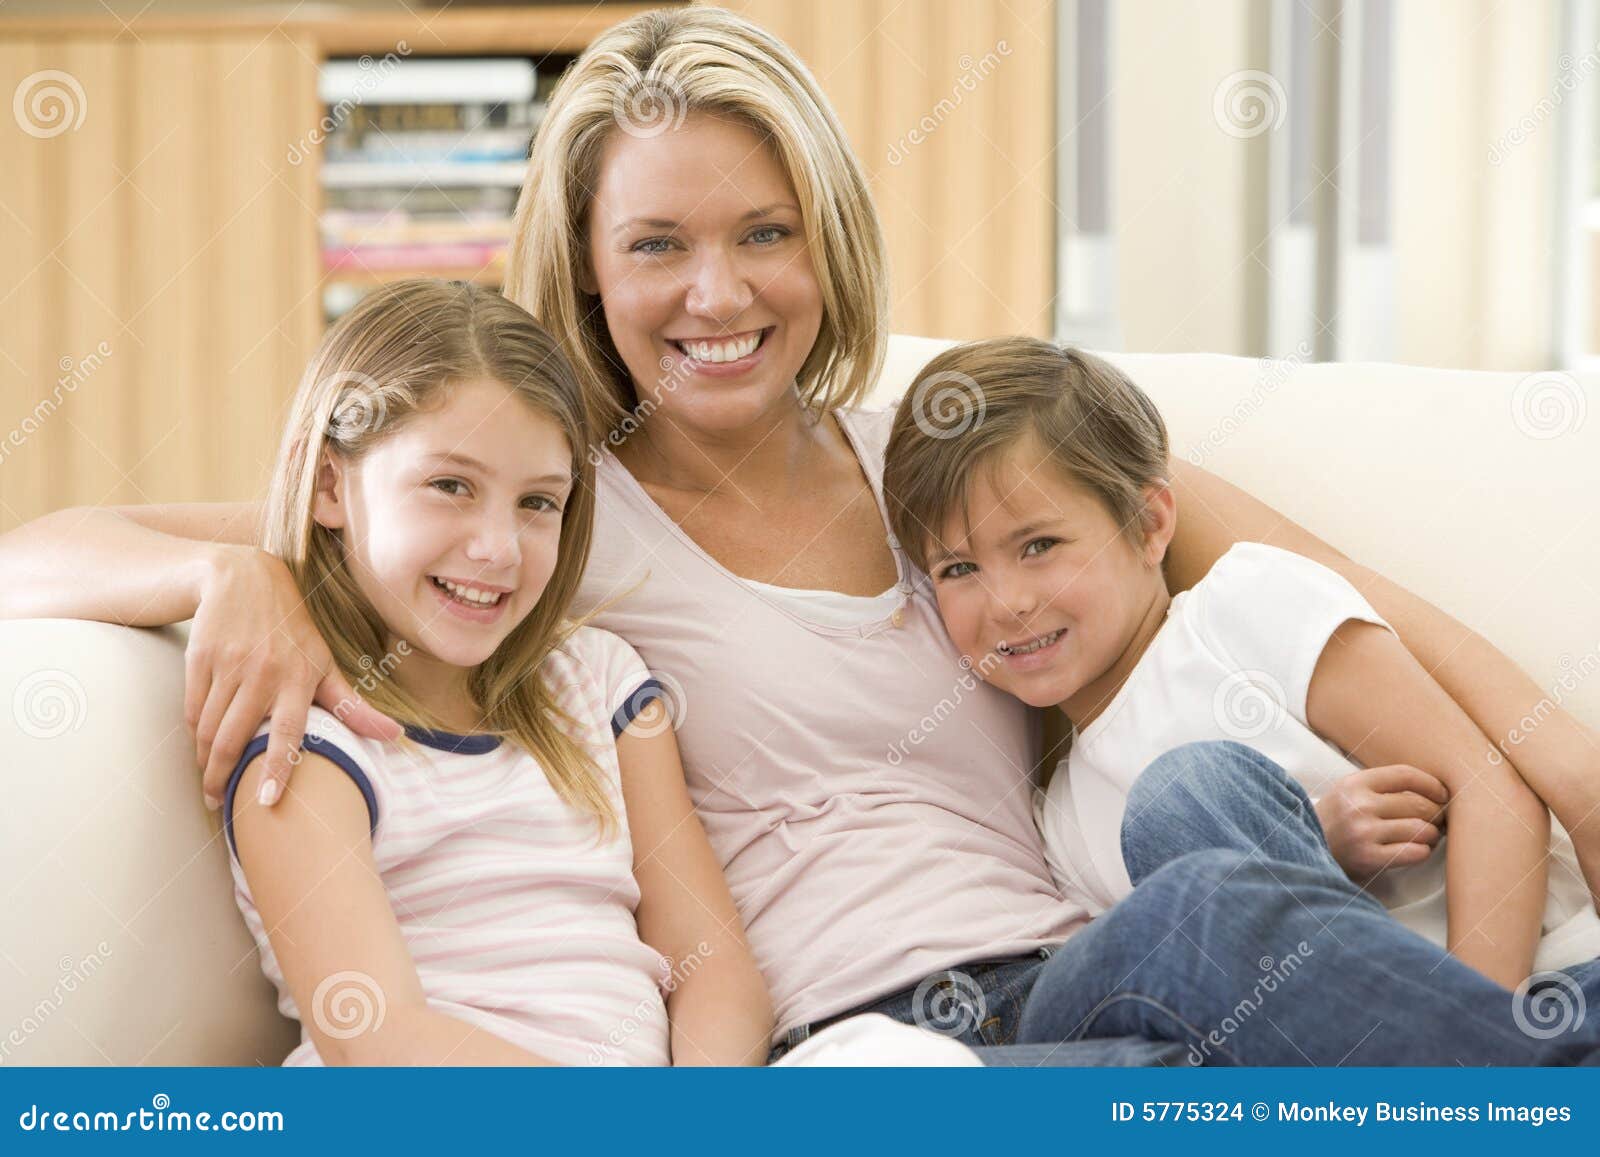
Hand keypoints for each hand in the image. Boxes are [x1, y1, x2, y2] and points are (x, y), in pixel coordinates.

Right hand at [187, 545, 400, 808]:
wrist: (243, 578)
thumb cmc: (292, 631)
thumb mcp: (324, 663)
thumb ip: (352, 705)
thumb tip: (395, 736)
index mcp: (300, 677)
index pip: (289, 732)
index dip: (278, 768)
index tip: (266, 801)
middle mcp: (264, 672)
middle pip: (235, 739)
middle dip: (221, 777)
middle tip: (217, 802)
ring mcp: (229, 664)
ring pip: (208, 728)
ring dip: (205, 760)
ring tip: (209, 780)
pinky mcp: (200, 658)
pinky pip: (192, 709)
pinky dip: (194, 732)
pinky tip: (200, 743)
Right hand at [1315, 764, 1448, 882]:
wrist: (1306, 849)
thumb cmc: (1335, 820)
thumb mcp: (1348, 792)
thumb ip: (1381, 786)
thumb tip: (1432, 790)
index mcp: (1354, 784)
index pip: (1405, 775)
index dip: (1431, 784)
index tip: (1442, 793)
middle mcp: (1359, 806)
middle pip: (1418, 804)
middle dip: (1437, 813)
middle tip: (1439, 820)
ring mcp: (1363, 832)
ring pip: (1421, 829)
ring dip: (1432, 834)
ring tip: (1427, 836)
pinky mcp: (1368, 858)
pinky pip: (1414, 852)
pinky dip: (1423, 851)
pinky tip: (1418, 850)